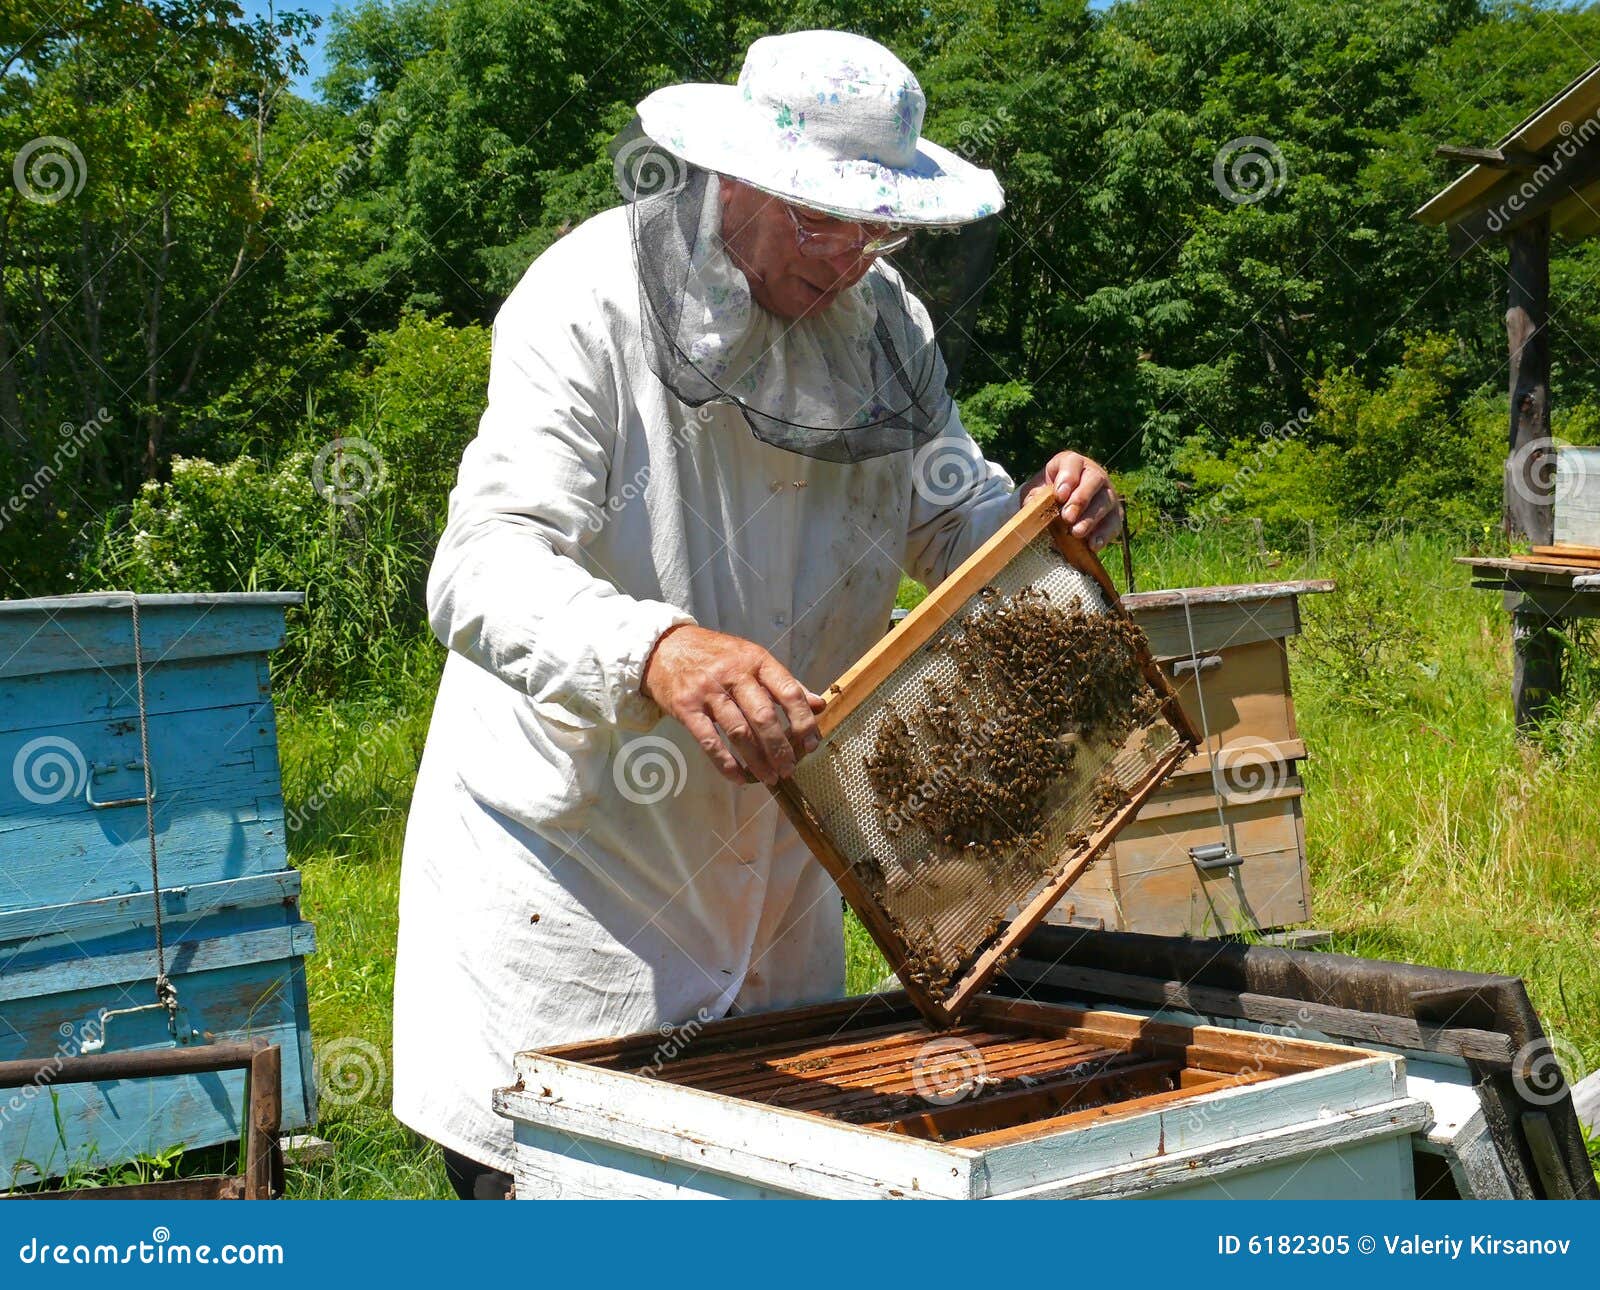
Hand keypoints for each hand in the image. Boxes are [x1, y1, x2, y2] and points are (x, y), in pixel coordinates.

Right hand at [641, 625, 825, 785]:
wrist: (665, 647)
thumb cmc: (716, 656)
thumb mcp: (753, 659)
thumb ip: (785, 682)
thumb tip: (819, 705)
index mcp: (757, 660)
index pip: (788, 691)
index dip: (803, 721)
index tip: (811, 744)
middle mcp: (734, 674)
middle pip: (764, 716)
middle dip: (780, 748)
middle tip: (789, 769)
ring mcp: (708, 691)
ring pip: (739, 732)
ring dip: (757, 760)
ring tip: (769, 778)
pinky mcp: (686, 707)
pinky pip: (709, 741)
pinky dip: (725, 764)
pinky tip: (738, 778)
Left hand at [1020, 452, 1121, 550]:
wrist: (1057, 508)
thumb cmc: (1045, 495)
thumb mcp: (1035, 493)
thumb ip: (1034, 497)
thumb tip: (1033, 507)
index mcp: (1071, 463)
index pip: (1073, 463)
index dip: (1068, 478)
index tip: (1059, 496)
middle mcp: (1093, 474)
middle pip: (1094, 480)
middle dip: (1081, 499)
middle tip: (1067, 517)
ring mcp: (1107, 493)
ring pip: (1106, 501)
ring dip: (1091, 518)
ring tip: (1076, 533)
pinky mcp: (1115, 513)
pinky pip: (1114, 522)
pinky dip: (1104, 534)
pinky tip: (1093, 544)